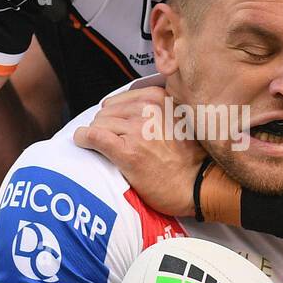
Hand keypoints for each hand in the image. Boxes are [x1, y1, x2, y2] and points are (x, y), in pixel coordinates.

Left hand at [73, 86, 204, 217]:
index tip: (119, 131)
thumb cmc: (187, 158)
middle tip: (117, 145)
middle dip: (106, 127)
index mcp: (160, 98)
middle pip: (106, 112)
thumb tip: (122, 106)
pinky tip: (85, 143)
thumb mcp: (177, 119)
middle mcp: (149, 110)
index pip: (119, 100)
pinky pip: (93, 136)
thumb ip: (155, 107)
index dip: (115, 117)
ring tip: (111, 151)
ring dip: (98, 136)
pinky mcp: (128, 151)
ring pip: (98, 124)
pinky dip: (84, 139)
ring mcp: (138, 130)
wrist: (197, 185)